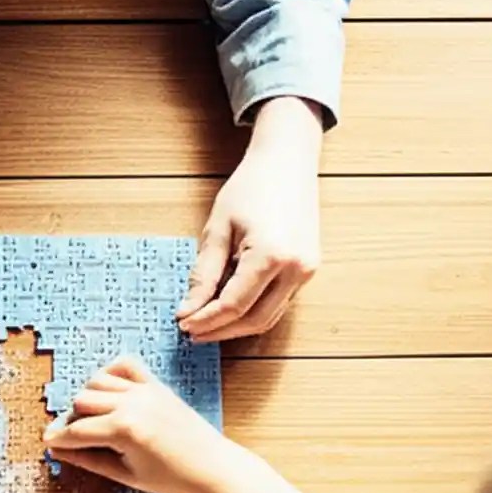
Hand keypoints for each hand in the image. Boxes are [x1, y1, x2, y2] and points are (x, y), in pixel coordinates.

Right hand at [43, 357, 261, 492]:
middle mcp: (132, 404)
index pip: (77, 431)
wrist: (212, 467)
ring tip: (93, 418)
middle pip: (82, 401)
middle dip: (73, 420)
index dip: (59, 439)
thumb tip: (59, 452)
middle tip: (75, 438)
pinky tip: (107, 391)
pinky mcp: (155, 385)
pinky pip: (124, 364)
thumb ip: (89, 459)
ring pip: (97, 381)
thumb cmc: (172, 479)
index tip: (48, 443)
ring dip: (88, 397)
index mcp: (124, 431)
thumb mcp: (125, 474)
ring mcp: (144, 391)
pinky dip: (110, 372)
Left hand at [177, 97, 323, 342]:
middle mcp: (297, 268)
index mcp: (272, 255)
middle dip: (220, 330)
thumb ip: (204, 273)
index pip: (233, 305)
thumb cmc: (250, 187)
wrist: (287, 161)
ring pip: (269, 317)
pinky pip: (278, 302)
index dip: (205, 320)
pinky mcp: (309, 269)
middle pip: (254, 320)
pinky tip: (228, 306)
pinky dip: (253, 310)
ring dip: (236, 326)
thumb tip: (188, 309)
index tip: (182, 324)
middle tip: (191, 331)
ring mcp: (307, 270)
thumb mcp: (218, 229)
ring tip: (206, 323)